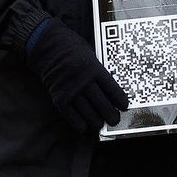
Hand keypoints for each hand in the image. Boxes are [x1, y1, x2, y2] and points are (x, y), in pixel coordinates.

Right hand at [25, 18, 128, 133]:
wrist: (50, 48)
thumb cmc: (75, 51)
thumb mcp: (92, 57)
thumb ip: (99, 72)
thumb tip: (110, 90)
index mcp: (96, 68)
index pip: (112, 88)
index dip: (120, 100)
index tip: (125, 107)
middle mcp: (84, 80)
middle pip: (101, 103)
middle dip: (110, 114)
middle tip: (115, 121)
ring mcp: (71, 89)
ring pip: (87, 111)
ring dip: (95, 121)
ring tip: (100, 125)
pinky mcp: (59, 97)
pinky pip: (70, 114)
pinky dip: (78, 122)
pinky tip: (84, 127)